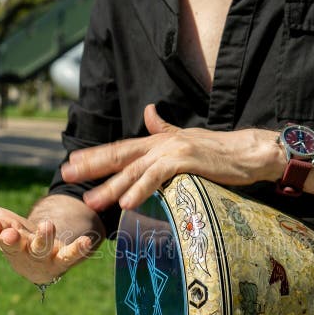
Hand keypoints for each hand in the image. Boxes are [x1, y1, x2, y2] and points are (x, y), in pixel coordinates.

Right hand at [0, 184, 92, 283]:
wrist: (39, 262)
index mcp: (1, 238)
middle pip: (13, 246)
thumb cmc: (11, 235)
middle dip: (10, 240)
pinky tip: (87, 241)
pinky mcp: (63, 258)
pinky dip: (79, 249)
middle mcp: (20, 250)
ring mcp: (42, 256)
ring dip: (43, 238)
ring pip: (41, 249)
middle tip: (9, 233)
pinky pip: (71, 255)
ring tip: (47, 225)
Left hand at [60, 104, 285, 210]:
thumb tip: (149, 111)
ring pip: (134, 170)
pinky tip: (127, 203)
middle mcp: (161, 143)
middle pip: (119, 154)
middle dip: (91, 165)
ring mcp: (172, 150)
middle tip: (65, 173)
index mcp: (158, 141)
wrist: (248, 151)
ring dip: (111, 186)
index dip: (95, 154)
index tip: (72, 162)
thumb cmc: (220, 151)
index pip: (121, 148)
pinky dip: (141, 189)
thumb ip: (164, 128)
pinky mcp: (186, 161)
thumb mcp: (186, 138)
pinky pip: (157, 178)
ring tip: (91, 201)